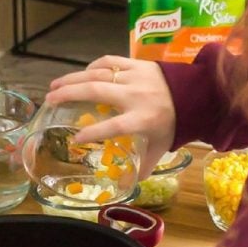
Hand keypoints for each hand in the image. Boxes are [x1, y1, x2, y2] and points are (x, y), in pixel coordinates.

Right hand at [45, 55, 175, 177]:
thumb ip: (144, 164)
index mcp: (142, 119)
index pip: (114, 126)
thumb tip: (130, 186)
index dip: (93, 132)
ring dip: (73, 79)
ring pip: (98, 73)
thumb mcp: (161, 146)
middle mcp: (135, 95)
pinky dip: (93, 67)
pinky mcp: (137, 63)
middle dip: (69, 94)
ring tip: (54, 86)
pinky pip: (109, 61)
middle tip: (49, 100)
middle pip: (97, 90)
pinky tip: (82, 75)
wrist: (198, 93)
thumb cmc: (176, 122)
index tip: (75, 139)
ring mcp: (135, 76)